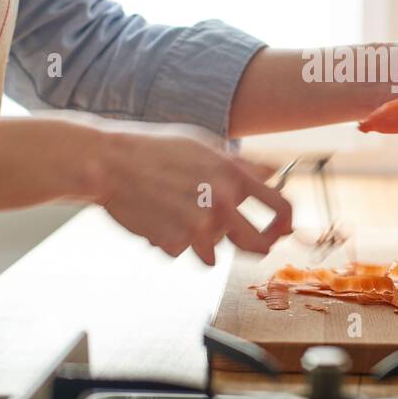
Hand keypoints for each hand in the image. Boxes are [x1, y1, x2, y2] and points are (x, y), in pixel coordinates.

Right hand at [93, 123, 292, 264]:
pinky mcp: (173, 243)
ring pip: (215, 253)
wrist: (109, 163)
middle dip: (260, 247)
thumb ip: (241, 164)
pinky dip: (173, 242)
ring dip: (203, 243)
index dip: (288, 221)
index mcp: (233, 175)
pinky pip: (183, 252)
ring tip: (181, 217)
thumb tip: (273, 172)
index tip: (284, 228)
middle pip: (258, 244)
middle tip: (252, 244)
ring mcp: (197, 227)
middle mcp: (221, 203)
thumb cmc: (154, 149)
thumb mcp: (204, 145)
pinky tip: (158, 220)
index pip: (281, 206)